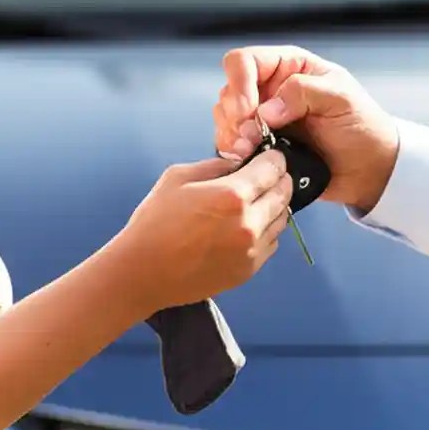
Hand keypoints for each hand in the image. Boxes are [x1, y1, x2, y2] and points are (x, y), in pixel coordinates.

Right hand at [116, 151, 292, 312]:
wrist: (144, 272)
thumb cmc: (155, 222)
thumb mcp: (178, 177)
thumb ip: (215, 166)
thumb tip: (239, 163)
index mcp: (232, 195)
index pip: (272, 168)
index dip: (274, 158)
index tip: (271, 157)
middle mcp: (249, 223)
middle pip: (284, 193)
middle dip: (279, 179)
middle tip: (269, 175)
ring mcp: (252, 250)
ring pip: (282, 219)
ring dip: (274, 205)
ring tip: (257, 200)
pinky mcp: (248, 270)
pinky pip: (271, 242)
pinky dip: (266, 230)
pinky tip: (247, 226)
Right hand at [213, 45, 398, 211]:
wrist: (369, 169)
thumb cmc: (362, 126)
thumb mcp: (341, 99)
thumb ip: (303, 92)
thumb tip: (266, 110)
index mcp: (288, 66)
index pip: (244, 61)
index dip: (239, 84)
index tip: (248, 112)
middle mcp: (269, 88)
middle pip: (229, 91)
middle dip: (235, 117)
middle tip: (252, 139)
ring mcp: (262, 118)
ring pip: (225, 119)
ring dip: (232, 136)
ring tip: (252, 152)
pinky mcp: (260, 145)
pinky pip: (232, 144)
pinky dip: (234, 153)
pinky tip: (249, 161)